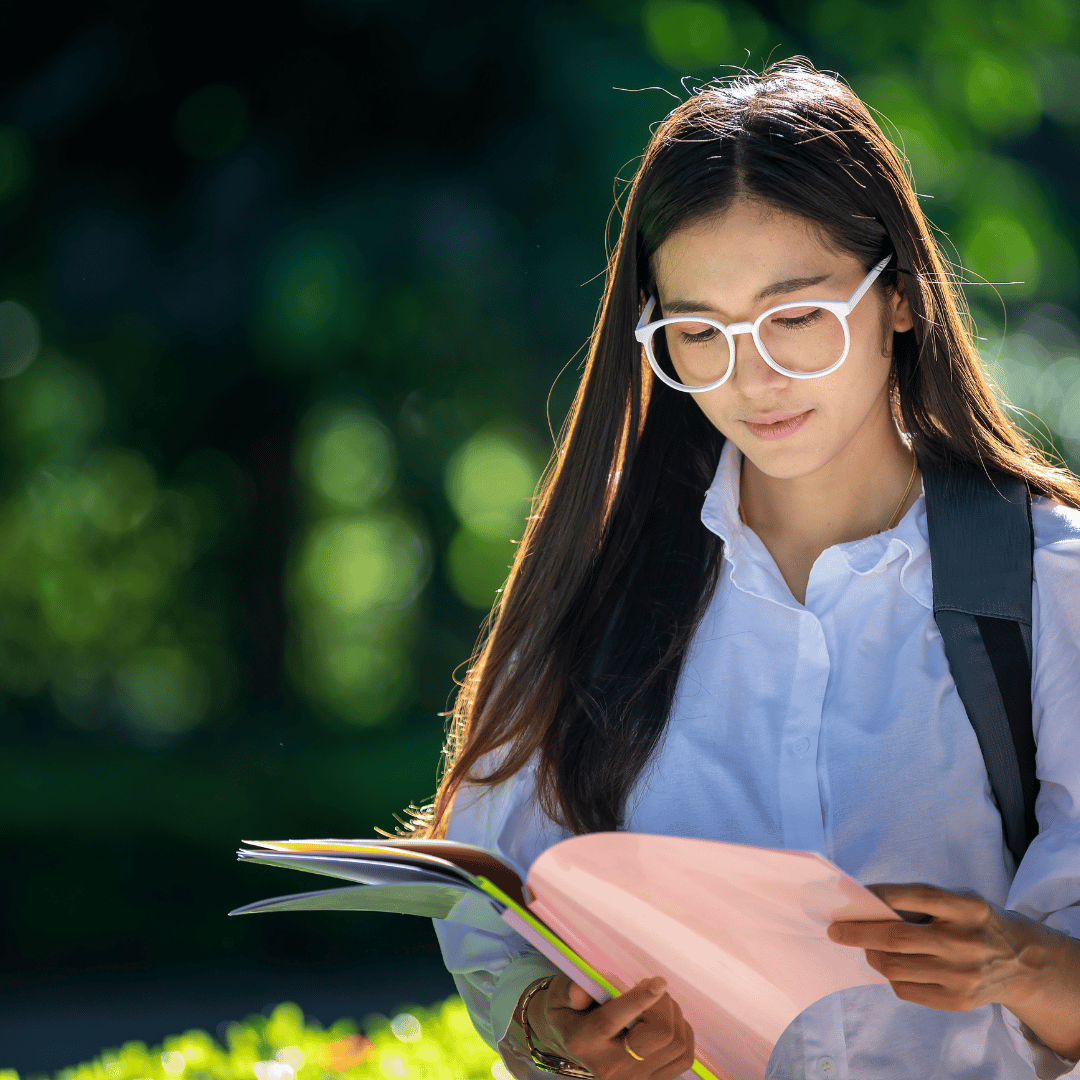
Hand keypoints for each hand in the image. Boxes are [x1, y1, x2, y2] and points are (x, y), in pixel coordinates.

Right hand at [520, 973, 695, 1079]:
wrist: (569, 1042)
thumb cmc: (567, 1011)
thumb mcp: (560, 995)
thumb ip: (571, 989)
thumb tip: (582, 989)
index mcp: (584, 1041)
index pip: (612, 1020)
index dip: (639, 999)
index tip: (658, 982)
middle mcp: (609, 1067)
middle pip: (658, 1035)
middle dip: (664, 1004)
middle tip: (654, 988)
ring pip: (675, 1046)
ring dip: (674, 1016)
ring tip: (659, 1004)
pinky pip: (683, 1058)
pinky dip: (683, 1034)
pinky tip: (668, 1021)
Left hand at [827, 882, 1037, 1012]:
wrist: (1021, 962)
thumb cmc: (974, 922)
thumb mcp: (957, 900)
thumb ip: (918, 901)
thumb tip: (863, 905)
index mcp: (967, 908)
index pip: (913, 897)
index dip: (877, 896)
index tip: (849, 898)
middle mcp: (966, 942)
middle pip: (896, 937)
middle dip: (857, 932)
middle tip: (835, 930)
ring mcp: (962, 975)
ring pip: (895, 967)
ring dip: (871, 955)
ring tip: (865, 947)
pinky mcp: (958, 1001)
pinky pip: (906, 989)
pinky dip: (890, 976)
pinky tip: (891, 965)